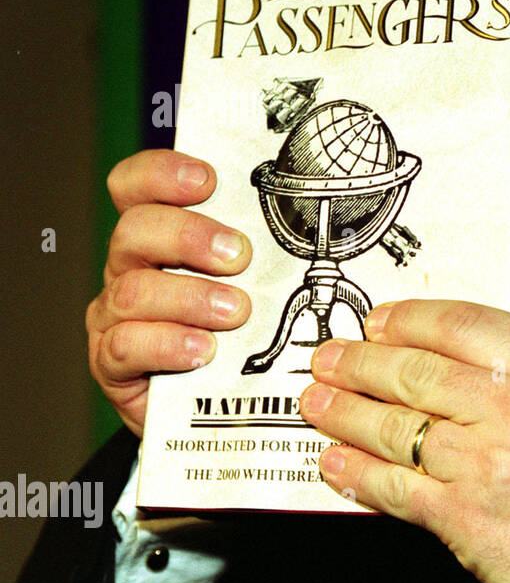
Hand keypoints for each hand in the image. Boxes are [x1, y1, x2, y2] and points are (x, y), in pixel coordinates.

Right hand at [86, 149, 252, 437]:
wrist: (207, 408)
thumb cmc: (234, 335)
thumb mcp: (252, 287)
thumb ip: (266, 256)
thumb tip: (322, 227)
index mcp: (160, 238)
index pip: (138, 187)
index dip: (163, 173)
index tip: (207, 180)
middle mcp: (132, 268)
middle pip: (135, 230)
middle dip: (189, 236)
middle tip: (238, 256)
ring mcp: (117, 316)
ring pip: (134, 289)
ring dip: (189, 296)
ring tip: (234, 312)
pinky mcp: (113, 363)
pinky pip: (125, 345)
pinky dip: (166, 344)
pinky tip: (201, 350)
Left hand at [298, 299, 509, 582]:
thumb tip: (473, 371)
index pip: (465, 324)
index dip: (410, 319)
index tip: (381, 322)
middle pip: (417, 370)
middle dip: (360, 362)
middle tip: (331, 359)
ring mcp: (486, 463)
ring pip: (394, 425)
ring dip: (345, 413)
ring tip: (319, 404)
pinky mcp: (463, 518)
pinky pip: (394, 487)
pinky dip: (357, 474)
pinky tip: (337, 464)